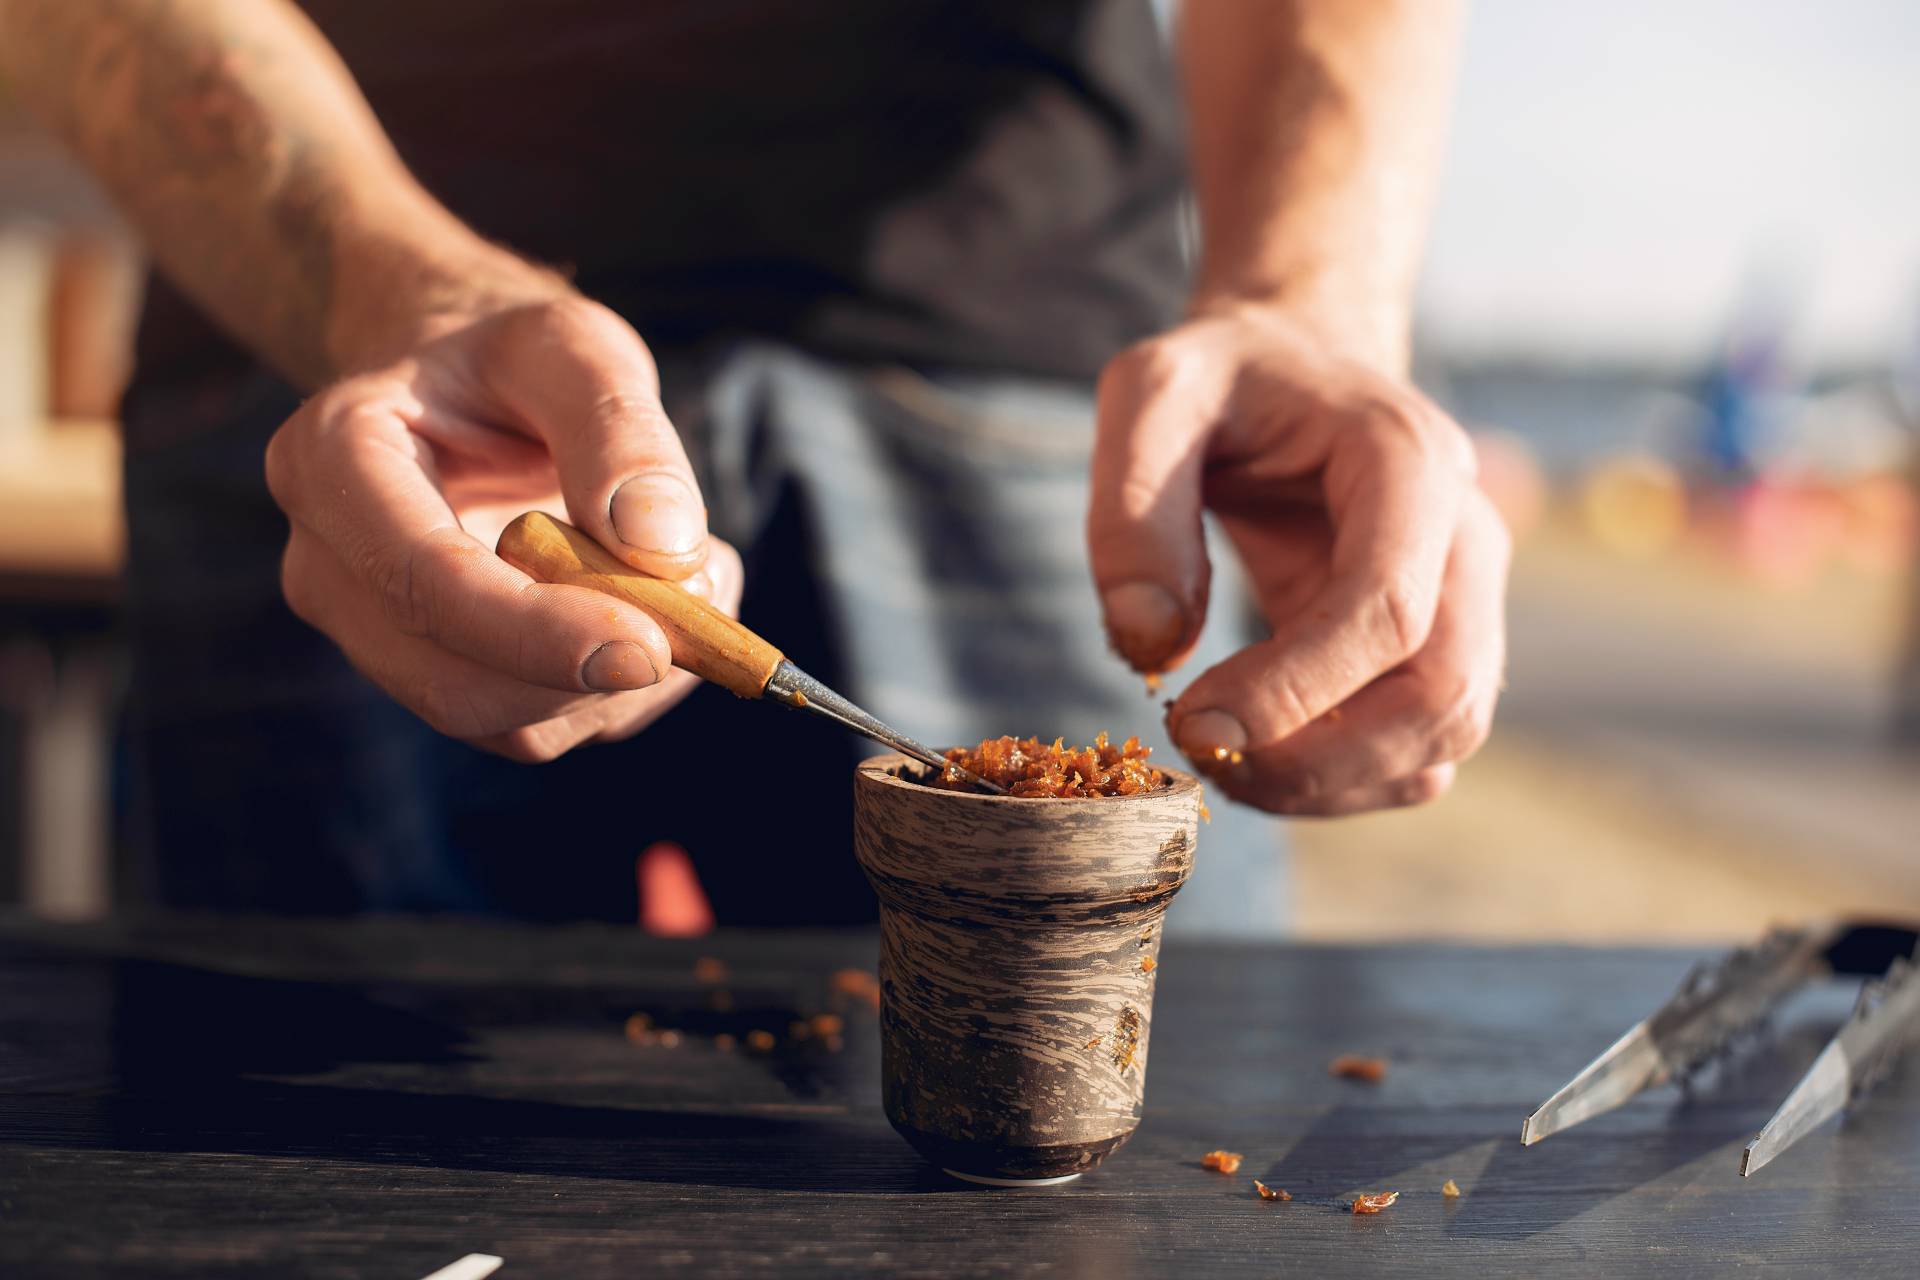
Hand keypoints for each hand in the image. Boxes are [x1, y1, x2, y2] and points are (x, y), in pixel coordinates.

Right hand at [266, 297, 741, 761]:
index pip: (422, 580)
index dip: (536, 632)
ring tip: (693, 580)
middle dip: (591, 670)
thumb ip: (619, 432)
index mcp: (334, 458)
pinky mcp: (435, 676)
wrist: (461, 389)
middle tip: (707, 593)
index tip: (651, 648)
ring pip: (500, 719)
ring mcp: (374, 635)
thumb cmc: (512, 359)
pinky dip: (618, 693)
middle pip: (454, 680)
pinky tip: (659, 614)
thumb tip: (661, 550)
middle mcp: (329, 565)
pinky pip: (531, 727)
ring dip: (620, 683)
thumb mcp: (574, 347)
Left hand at [1089, 302, 1508, 814]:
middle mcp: (1464, 532)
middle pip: (1446, 692)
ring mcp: (1464, 594)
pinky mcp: (1435, 642)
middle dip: (1325, 757)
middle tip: (1206, 756)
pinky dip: (1344, 779)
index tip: (1191, 723)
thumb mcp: (1148, 396)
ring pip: (1445, 733)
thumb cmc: (1216, 379)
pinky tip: (1254, 757)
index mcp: (1408, 459)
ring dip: (1334, 781)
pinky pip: (1420, 744)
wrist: (1284, 366)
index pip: (1387, 609)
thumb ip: (1132, 510)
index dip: (1294, 691)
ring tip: (1220, 762)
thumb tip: (1150, 644)